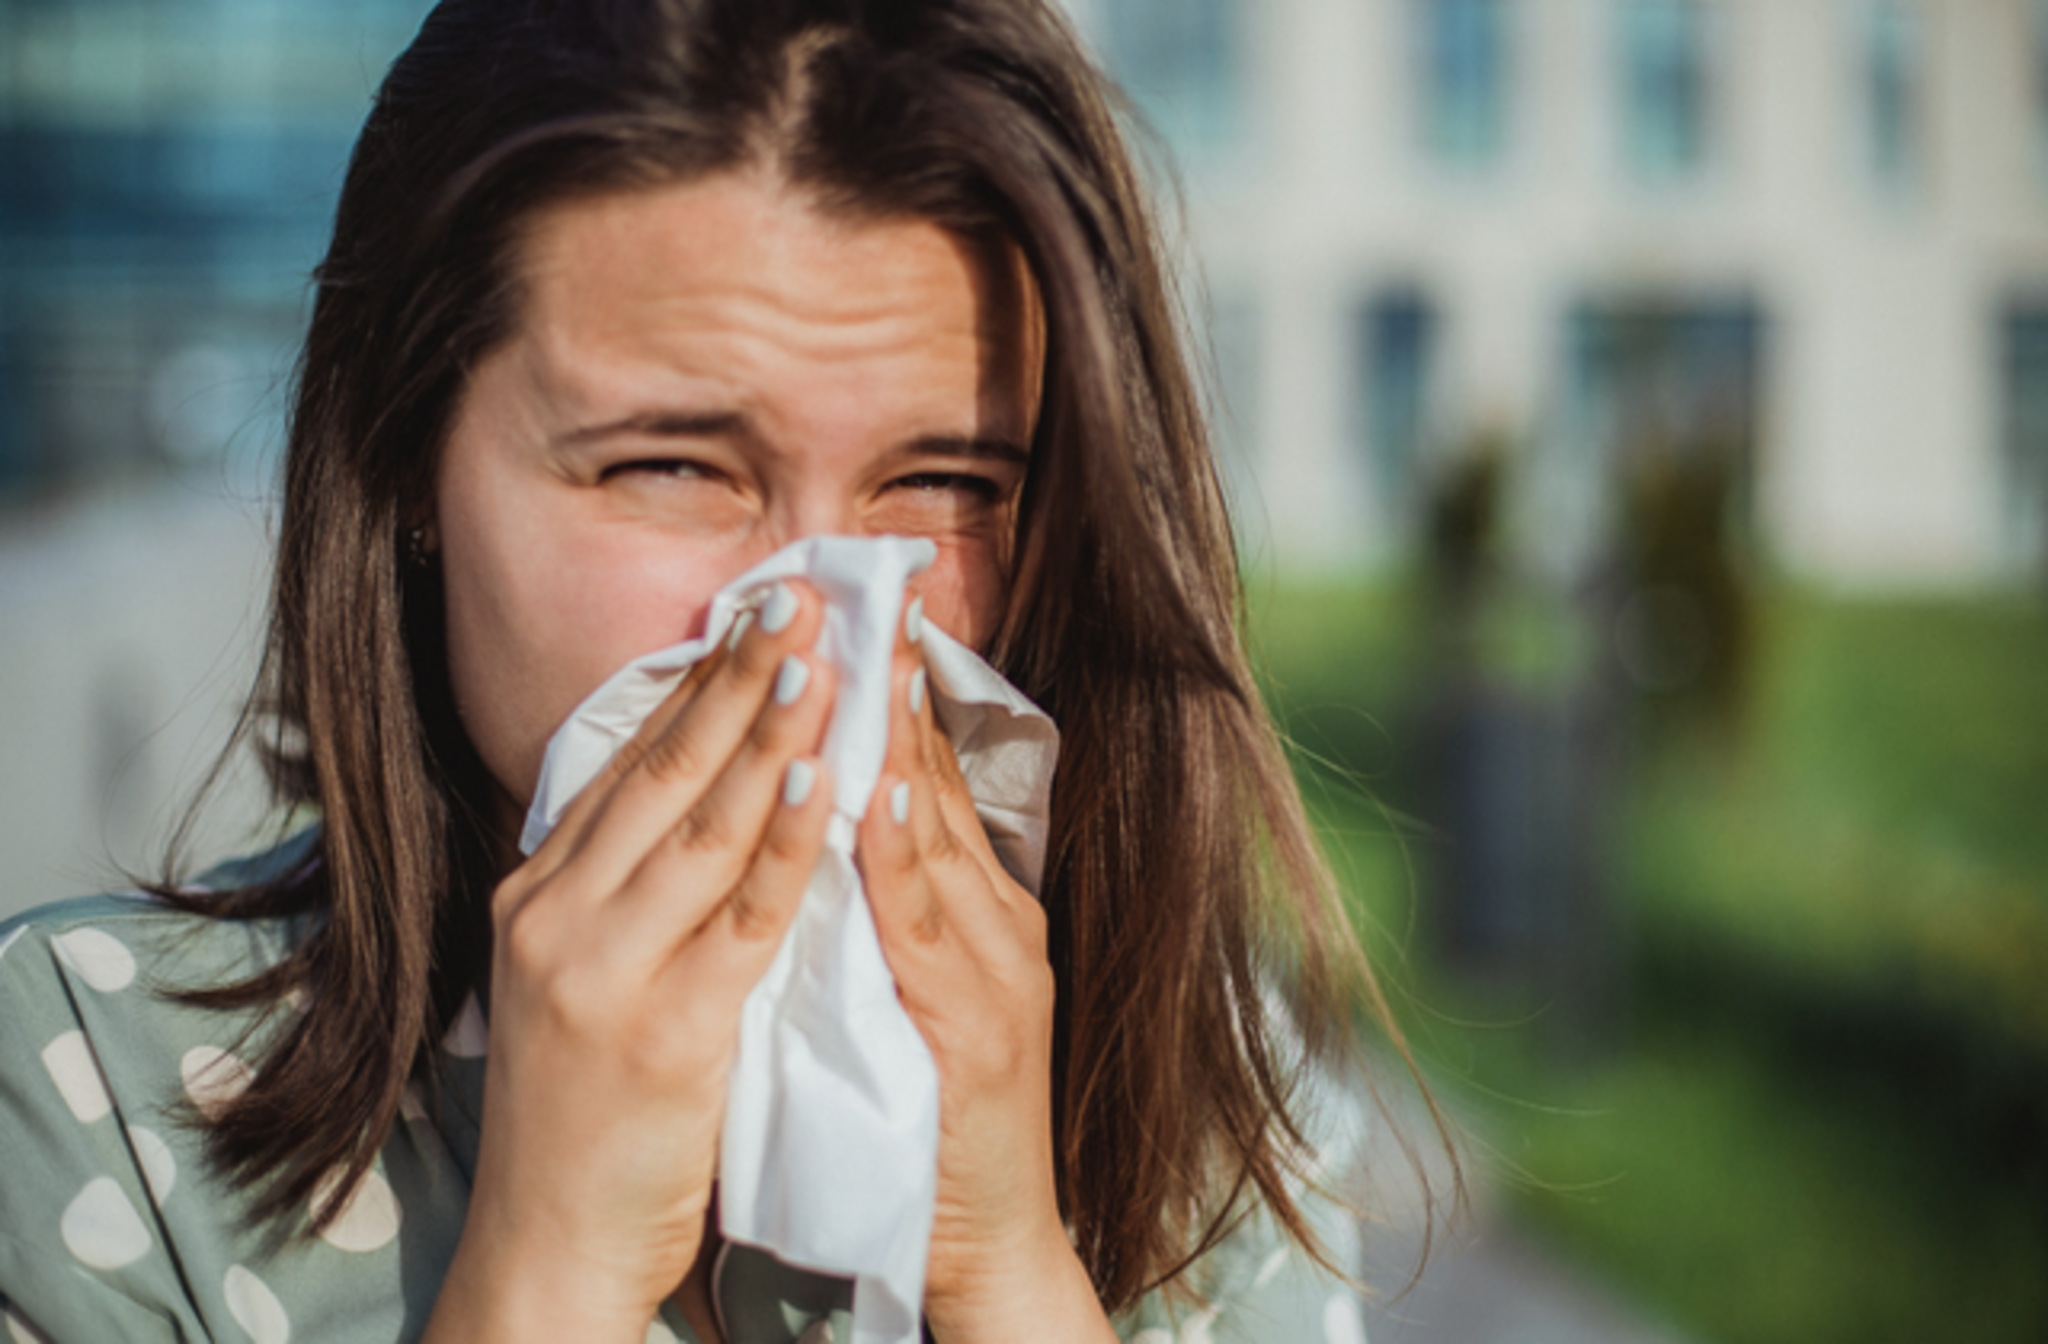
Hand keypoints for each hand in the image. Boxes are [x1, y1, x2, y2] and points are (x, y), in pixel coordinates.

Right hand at [424, 583, 838, 1343]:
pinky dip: (780, 844)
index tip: (751, 610)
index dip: (694, 678)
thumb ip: (620, 888)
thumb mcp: (576, 975)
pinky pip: (738, 916)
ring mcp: (599, 967)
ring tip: (820, 654)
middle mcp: (555, 913)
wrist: (547, 1244)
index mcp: (538, 892)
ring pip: (700, 823)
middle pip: (661, 768)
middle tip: (796, 593)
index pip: (625, 759)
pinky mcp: (661, 1029)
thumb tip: (684, 793)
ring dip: (768, 732)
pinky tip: (816, 783)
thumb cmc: (581, 1112)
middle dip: (736, 673)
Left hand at [858, 606, 1115, 1343]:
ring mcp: (995, 970)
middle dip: (892, 682)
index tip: (844, 606)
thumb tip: (813, 820)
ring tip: (869, 654)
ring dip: (901, 743)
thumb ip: (870, 907)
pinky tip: (876, 799)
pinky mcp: (986, 1029)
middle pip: (931, 780)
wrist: (985, 1245)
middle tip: (858, 589)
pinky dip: (904, 862)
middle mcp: (990, 920)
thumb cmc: (927, 1118)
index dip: (880, 690)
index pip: (912, 776)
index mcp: (965, 908)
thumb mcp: (898, 989)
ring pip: (938, 835)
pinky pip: (931, 933)